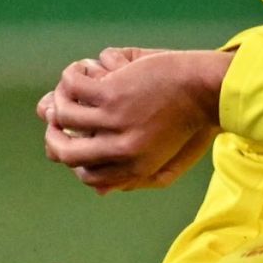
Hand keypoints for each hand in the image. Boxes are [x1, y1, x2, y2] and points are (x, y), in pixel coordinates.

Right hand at [37, 47, 232, 193]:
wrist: (209, 88)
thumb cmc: (191, 121)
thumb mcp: (166, 159)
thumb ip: (133, 178)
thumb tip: (99, 192)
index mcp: (133, 169)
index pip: (87, 174)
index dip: (73, 158)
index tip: (71, 140)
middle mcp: (119, 151)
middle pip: (66, 152)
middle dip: (54, 136)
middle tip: (55, 117)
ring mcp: (113, 121)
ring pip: (63, 116)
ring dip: (59, 99)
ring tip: (68, 89)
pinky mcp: (111, 93)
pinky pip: (73, 86)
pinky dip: (72, 76)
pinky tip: (80, 70)